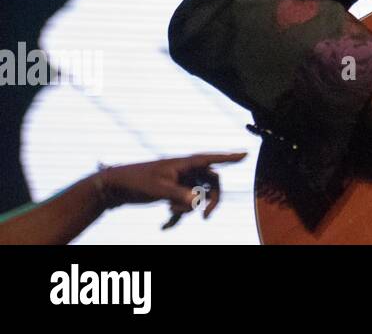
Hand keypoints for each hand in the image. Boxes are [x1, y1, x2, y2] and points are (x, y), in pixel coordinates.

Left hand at [99, 152, 245, 228]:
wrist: (115, 187)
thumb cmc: (136, 181)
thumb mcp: (158, 189)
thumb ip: (180, 194)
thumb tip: (197, 202)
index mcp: (185, 163)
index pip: (213, 158)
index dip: (230, 158)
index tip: (246, 155)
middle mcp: (186, 171)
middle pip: (212, 183)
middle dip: (211, 201)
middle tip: (205, 217)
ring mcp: (179, 182)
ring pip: (198, 197)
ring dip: (188, 210)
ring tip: (169, 214)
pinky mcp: (172, 193)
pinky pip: (184, 206)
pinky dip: (177, 218)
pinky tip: (164, 227)